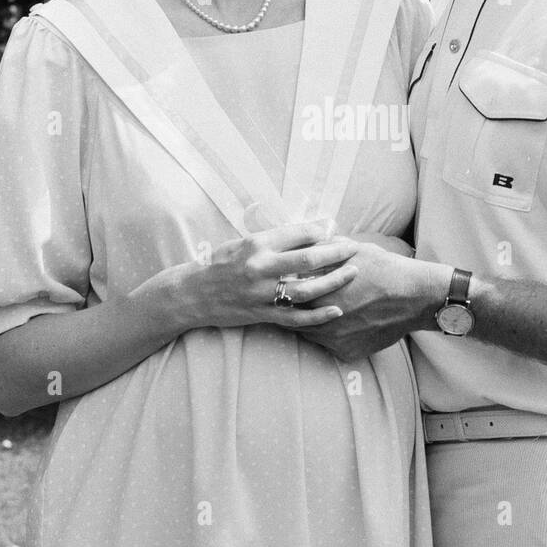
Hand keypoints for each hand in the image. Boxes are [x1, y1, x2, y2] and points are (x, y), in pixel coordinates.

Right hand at [161, 221, 359, 332]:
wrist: (192, 294)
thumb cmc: (221, 263)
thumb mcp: (245, 243)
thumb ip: (277, 238)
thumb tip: (314, 228)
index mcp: (256, 245)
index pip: (297, 234)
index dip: (322, 231)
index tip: (336, 229)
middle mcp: (260, 268)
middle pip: (308, 260)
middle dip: (336, 253)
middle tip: (354, 248)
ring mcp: (261, 294)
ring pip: (306, 290)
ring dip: (334, 282)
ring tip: (353, 273)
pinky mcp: (261, 314)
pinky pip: (295, 317)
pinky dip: (319, 316)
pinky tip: (337, 310)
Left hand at [295, 243, 450, 361]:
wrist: (414, 296)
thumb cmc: (383, 268)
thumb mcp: (352, 248)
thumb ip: (322, 248)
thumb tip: (304, 245)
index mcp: (317, 292)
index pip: (286, 294)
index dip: (286, 287)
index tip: (289, 283)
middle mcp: (321, 319)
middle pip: (292, 317)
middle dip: (294, 307)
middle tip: (300, 299)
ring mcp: (333, 339)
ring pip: (308, 333)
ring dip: (310, 322)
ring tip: (321, 310)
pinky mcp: (346, 352)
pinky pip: (328, 346)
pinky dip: (329, 336)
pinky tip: (340, 323)